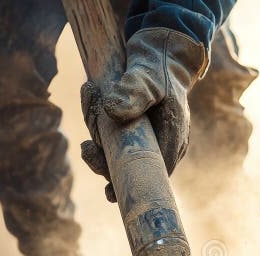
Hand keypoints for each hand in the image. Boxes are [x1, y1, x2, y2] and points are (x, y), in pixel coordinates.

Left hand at [80, 28, 206, 201]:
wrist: (161, 58)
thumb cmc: (156, 68)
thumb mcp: (147, 76)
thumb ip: (133, 91)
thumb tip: (111, 109)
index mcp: (173, 135)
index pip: (157, 171)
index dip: (134, 185)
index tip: (109, 193)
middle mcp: (166, 144)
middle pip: (138, 171)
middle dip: (109, 167)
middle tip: (87, 150)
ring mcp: (154, 142)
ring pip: (126, 160)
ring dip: (103, 154)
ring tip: (86, 146)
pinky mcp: (141, 137)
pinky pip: (121, 148)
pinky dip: (104, 142)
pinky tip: (91, 136)